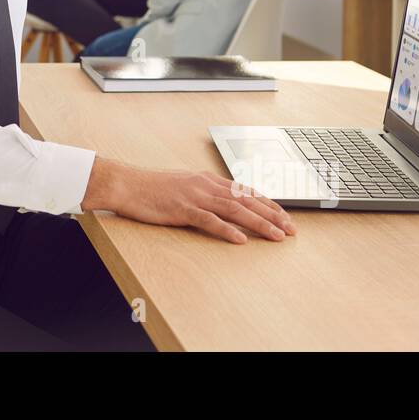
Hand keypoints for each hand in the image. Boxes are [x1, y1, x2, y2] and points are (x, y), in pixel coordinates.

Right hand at [82, 157, 295, 243]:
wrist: (127, 184)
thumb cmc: (152, 188)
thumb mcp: (184, 186)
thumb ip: (204, 193)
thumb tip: (223, 205)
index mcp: (208, 179)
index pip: (245, 191)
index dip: (268, 204)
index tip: (285, 216)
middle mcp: (206, 185)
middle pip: (246, 200)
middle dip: (272, 214)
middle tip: (291, 229)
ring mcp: (194, 196)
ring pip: (234, 210)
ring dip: (259, 223)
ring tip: (276, 235)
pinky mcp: (182, 208)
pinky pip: (209, 220)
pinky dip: (227, 230)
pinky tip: (241, 240)